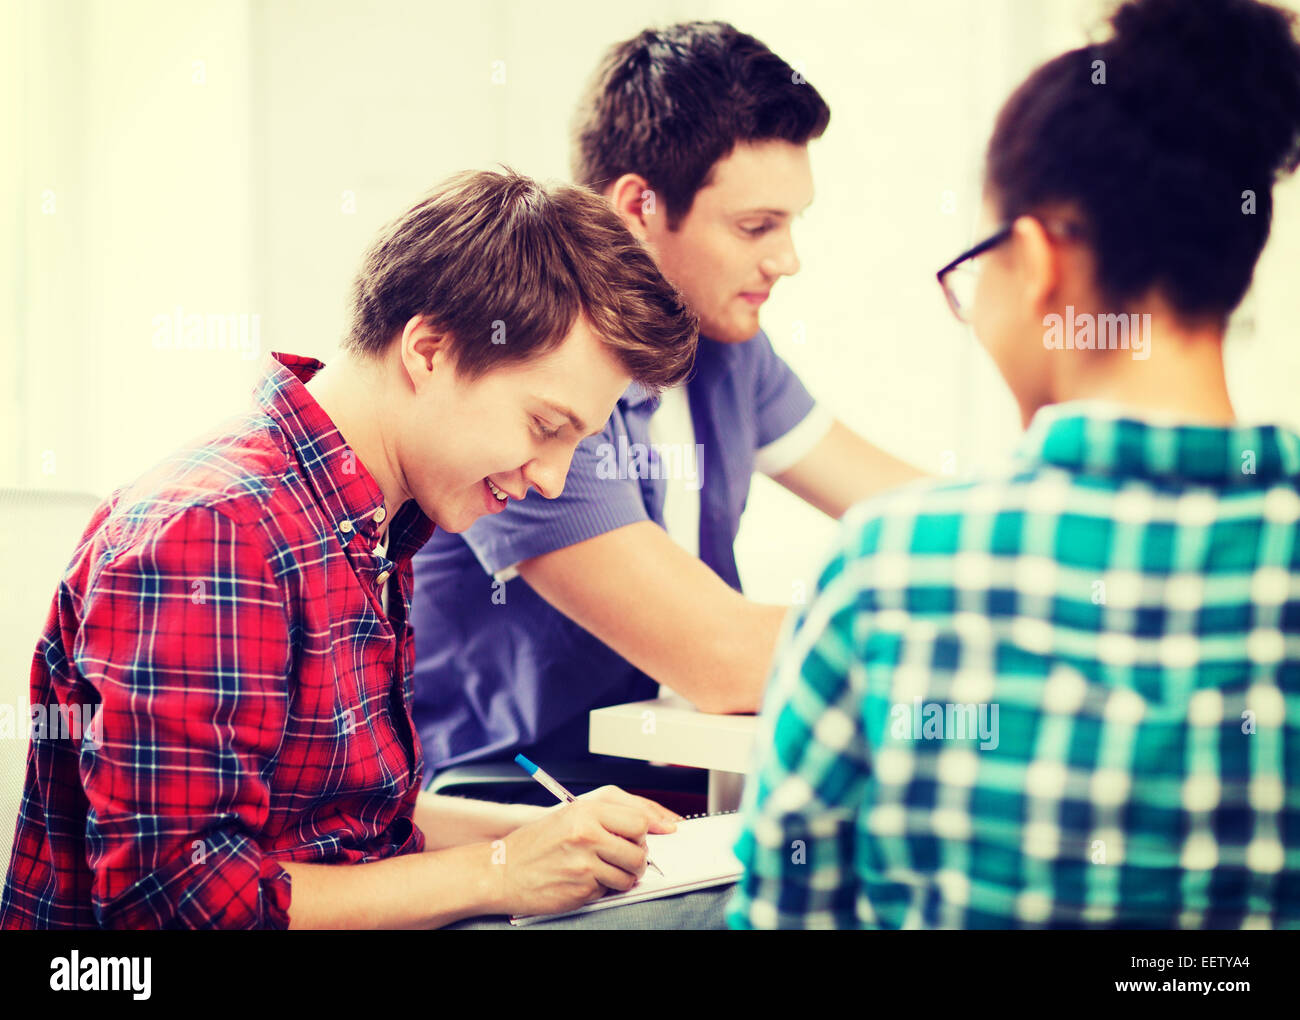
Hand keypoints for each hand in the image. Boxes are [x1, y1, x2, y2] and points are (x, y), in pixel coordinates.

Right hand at [493, 785, 679, 916]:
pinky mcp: (581, 889)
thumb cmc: (536, 842)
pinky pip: (609, 891)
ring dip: (623, 877)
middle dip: (638, 856)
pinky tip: (585, 880)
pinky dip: (603, 888)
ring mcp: (584, 863)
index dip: (650, 829)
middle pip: (639, 848)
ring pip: (629, 874)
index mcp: (585, 811)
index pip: (638, 818)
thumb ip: (610, 814)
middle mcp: (586, 834)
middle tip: (624, 855)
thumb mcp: (570, 814)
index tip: (662, 834)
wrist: (501, 870)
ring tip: (603, 870)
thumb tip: (656, 824)